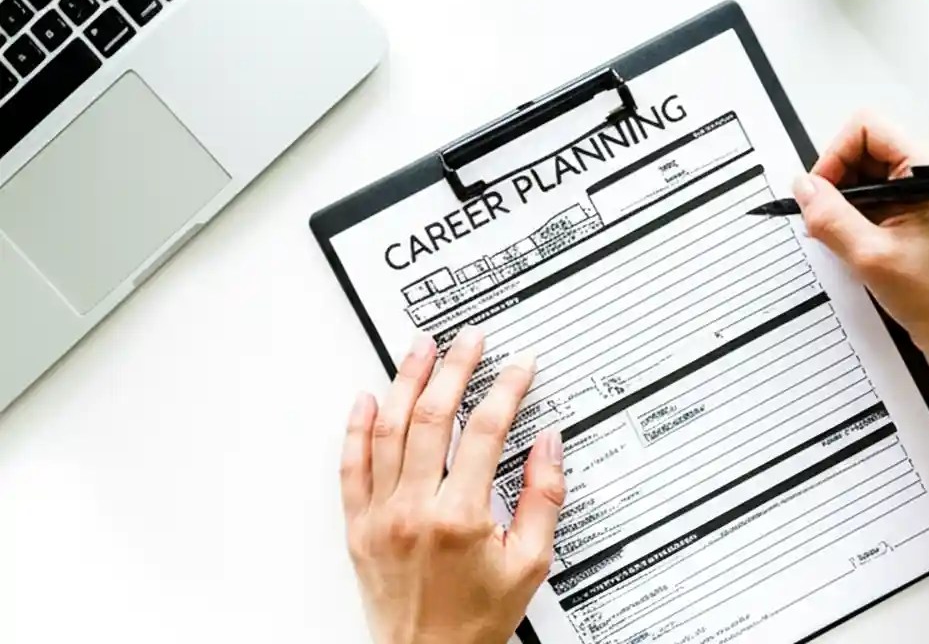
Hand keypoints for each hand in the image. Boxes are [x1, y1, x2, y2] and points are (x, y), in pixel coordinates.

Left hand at [340, 327, 564, 643]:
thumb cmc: (475, 620)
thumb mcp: (529, 564)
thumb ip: (543, 499)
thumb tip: (548, 447)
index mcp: (460, 517)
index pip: (485, 431)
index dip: (506, 389)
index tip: (518, 367)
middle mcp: (414, 510)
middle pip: (434, 417)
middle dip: (455, 369)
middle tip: (469, 341)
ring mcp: (381, 516)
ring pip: (389, 430)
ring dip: (406, 381)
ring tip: (421, 349)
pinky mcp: (358, 526)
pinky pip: (350, 466)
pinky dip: (357, 428)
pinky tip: (368, 399)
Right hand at [793, 112, 928, 367]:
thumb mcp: (869, 256)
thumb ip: (830, 217)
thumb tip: (803, 188)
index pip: (865, 128)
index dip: (833, 157)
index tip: (819, 193)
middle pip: (864, 148)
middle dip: (837, 182)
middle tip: (826, 220)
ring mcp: (927, 187)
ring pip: (867, 172)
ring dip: (846, 202)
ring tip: (846, 237)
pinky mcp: (921, 206)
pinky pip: (877, 193)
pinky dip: (858, 214)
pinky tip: (858, 241)